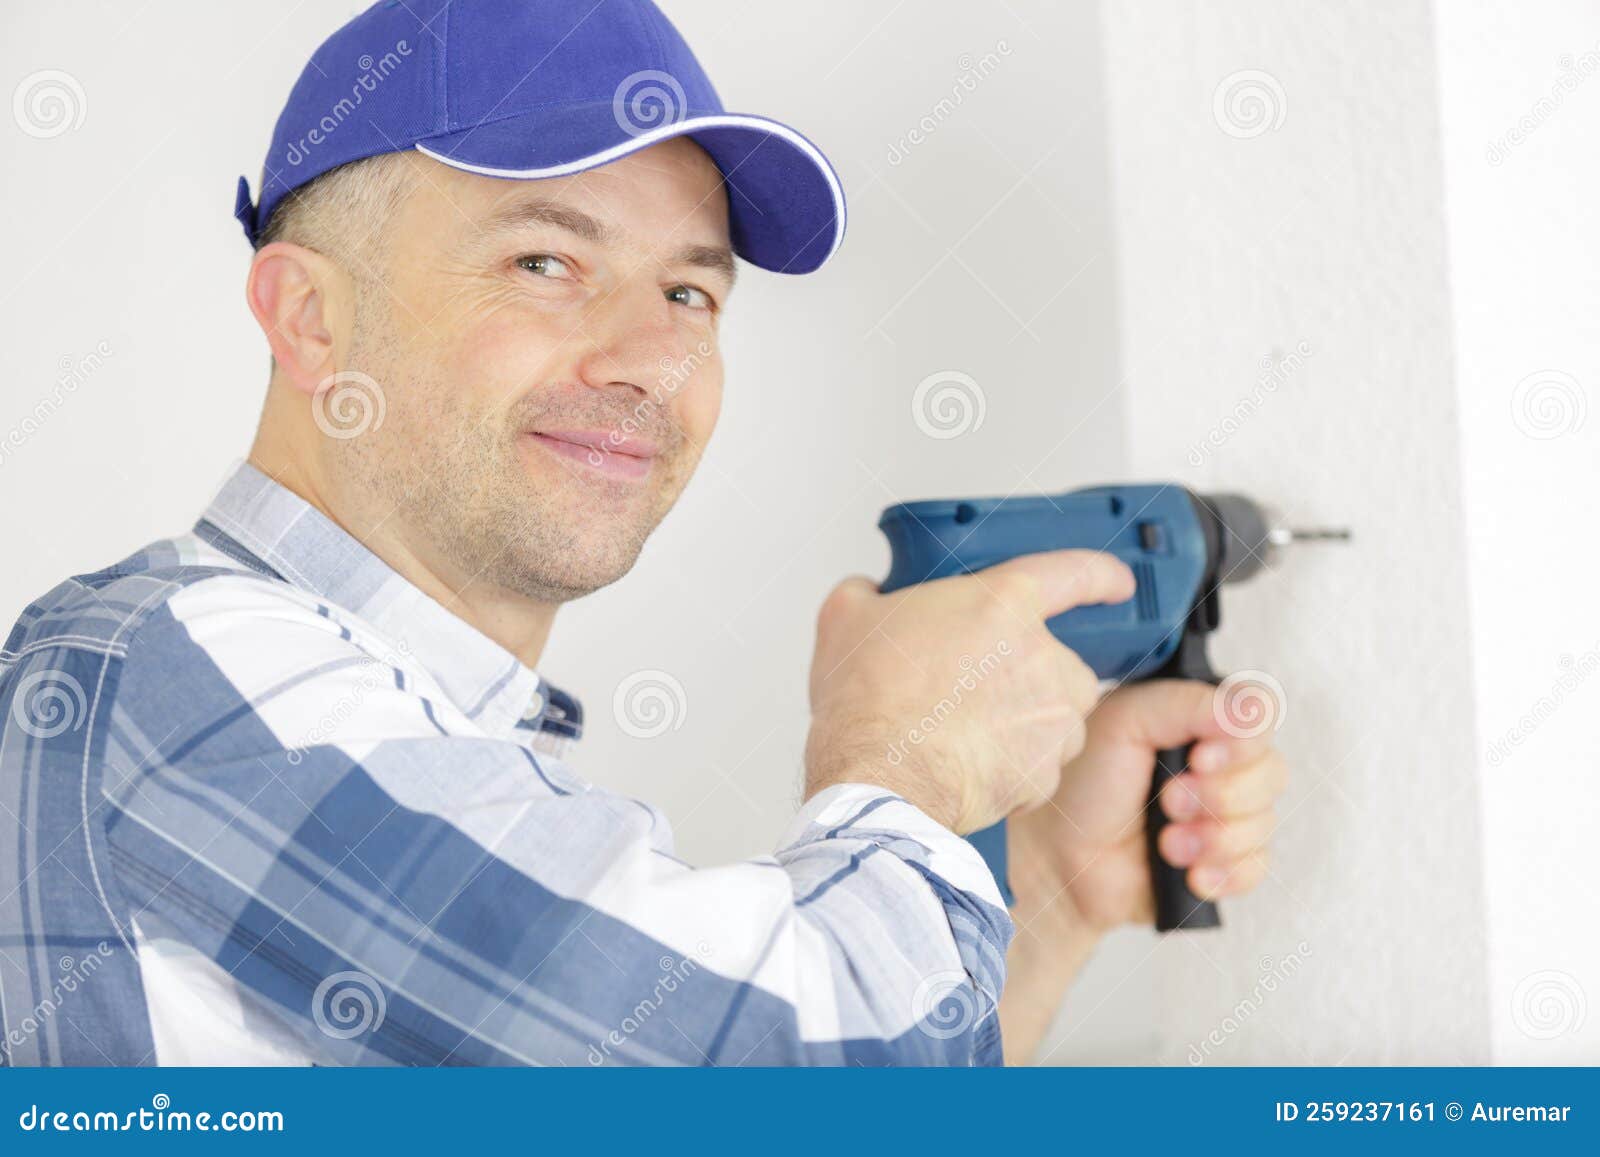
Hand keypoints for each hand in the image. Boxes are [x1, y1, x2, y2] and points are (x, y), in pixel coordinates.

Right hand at [803, 550, 1134, 833]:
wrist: (878, 780)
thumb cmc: (869, 704)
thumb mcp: (845, 621)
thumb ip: (866, 594)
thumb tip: (867, 595)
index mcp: (1002, 604)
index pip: (1074, 573)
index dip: (1101, 575)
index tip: (1116, 582)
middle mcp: (1042, 657)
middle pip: (1058, 660)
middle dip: (1025, 675)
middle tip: (973, 690)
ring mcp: (1052, 718)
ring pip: (1055, 716)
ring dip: (1024, 722)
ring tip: (967, 733)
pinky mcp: (1046, 771)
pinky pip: (1041, 765)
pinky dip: (1014, 768)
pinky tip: (969, 767)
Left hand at [1010, 678, 1287, 931]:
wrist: (1059, 854)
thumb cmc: (1083, 780)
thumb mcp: (1125, 721)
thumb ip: (1187, 703)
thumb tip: (1250, 711)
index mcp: (1199, 719)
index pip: (1261, 713)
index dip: (1243, 740)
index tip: (1199, 758)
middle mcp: (1221, 763)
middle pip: (1272, 771)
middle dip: (1218, 795)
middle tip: (1167, 802)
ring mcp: (1226, 814)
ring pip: (1264, 823)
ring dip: (1212, 837)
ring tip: (1164, 842)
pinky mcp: (1224, 863)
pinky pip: (1256, 868)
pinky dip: (1223, 872)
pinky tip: (1187, 871)